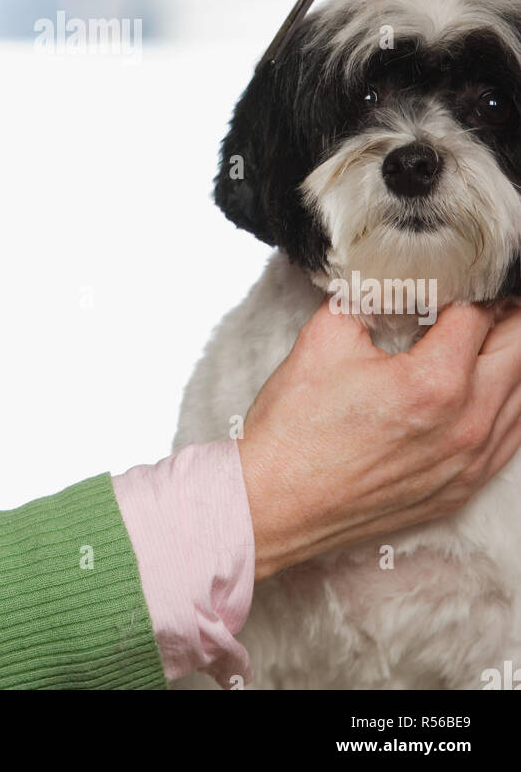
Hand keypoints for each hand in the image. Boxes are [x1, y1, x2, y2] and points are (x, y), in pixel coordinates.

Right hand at [236, 298, 520, 581]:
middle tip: (485, 294)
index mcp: (434, 382)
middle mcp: (465, 426)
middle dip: (504, 315)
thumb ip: (372, 296)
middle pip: (518, 349)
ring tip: (487, 333)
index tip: (458, 270)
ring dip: (509, 356)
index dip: (470, 281)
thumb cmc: (295, 427)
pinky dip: (508, 402)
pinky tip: (489, 383)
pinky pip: (512, 438)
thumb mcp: (326, 335)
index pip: (479, 312)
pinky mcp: (463, 489)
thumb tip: (397, 276)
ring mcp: (469, 463)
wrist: (274, 501)